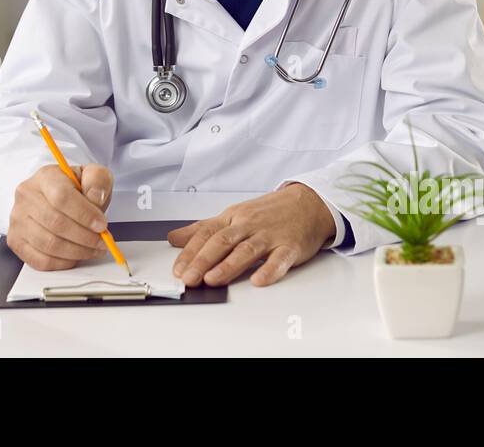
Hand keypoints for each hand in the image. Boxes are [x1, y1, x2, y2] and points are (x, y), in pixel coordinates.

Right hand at [7, 163, 114, 270]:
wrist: (57, 199)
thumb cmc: (76, 190)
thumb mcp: (93, 176)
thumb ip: (98, 180)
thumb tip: (96, 196)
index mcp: (45, 176)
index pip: (62, 196)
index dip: (85, 214)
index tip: (102, 225)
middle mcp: (26, 196)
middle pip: (55, 222)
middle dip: (84, 236)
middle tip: (102, 241)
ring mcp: (17, 220)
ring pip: (49, 244)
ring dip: (77, 251)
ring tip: (93, 249)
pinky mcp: (16, 241)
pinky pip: (41, 260)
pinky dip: (63, 263)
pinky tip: (76, 256)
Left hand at [167, 182, 335, 286]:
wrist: (308, 203)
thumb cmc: (269, 212)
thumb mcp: (233, 215)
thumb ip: (204, 229)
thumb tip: (174, 238)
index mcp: (232, 218)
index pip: (206, 234)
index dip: (190, 252)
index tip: (177, 269)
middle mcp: (248, 225)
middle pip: (222, 242)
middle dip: (203, 261)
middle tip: (188, 279)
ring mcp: (270, 236)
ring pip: (246, 250)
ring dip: (228, 266)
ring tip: (212, 280)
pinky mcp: (290, 247)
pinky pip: (279, 259)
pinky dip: (269, 270)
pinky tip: (259, 280)